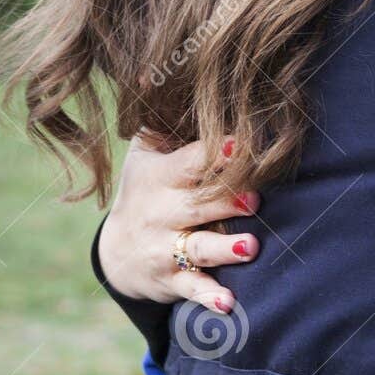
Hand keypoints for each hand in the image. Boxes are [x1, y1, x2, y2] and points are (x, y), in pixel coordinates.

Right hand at [98, 133, 260, 312]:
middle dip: (227, 200)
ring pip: (198, 247)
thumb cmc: (148, 188)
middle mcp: (162, 212)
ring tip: (250, 246)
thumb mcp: (145, 153)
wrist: (118, 251)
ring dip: (224, 248)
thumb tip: (155, 70)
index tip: (237, 145)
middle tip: (255, 198)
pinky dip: (210, 298)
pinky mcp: (172, 280)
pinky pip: (192, 289)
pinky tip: (229, 304)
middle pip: (198, 204)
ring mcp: (166, 248)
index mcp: (160, 175)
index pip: (188, 162)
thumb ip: (163, 119)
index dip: (213, 153)